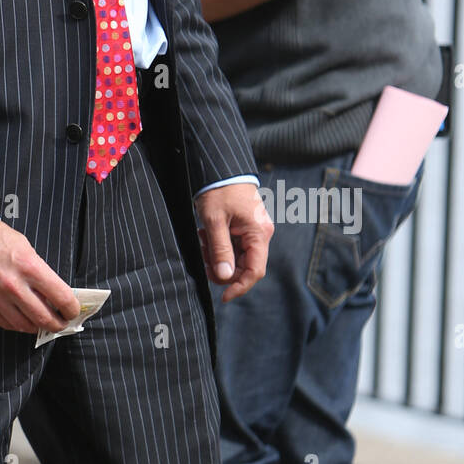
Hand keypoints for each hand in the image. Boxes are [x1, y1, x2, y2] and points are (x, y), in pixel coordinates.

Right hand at [0, 219, 80, 333]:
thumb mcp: (24, 247)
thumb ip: (39, 271)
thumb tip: (54, 294)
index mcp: (29, 266)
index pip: (61, 297)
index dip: (72, 309)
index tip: (73, 311)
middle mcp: (14, 285)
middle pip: (45, 318)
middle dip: (58, 324)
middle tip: (61, 323)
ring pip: (25, 326)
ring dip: (37, 327)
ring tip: (41, 322)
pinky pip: (5, 324)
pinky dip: (17, 325)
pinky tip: (22, 319)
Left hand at [195, 182, 273, 301]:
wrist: (221, 167)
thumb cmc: (219, 190)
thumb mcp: (214, 221)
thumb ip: (220, 250)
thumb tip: (225, 277)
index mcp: (258, 233)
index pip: (255, 271)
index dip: (239, 287)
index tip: (223, 296)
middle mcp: (261, 234)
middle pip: (245, 266)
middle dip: (222, 267)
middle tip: (202, 255)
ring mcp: (254, 230)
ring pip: (237, 257)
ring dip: (218, 255)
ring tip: (202, 238)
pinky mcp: (245, 227)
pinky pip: (234, 246)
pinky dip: (219, 246)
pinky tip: (206, 234)